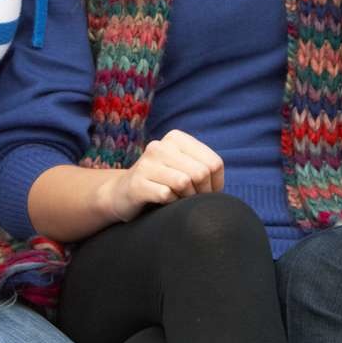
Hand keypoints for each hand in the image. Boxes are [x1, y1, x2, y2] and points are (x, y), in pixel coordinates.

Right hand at [103, 130, 224, 222]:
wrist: (122, 194)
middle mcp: (160, 146)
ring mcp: (146, 163)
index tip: (205, 192)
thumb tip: (219, 187)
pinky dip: (170, 204)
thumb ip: (203, 168)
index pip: (214, 163)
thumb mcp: (183, 168)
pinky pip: (166, 195)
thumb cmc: (161, 183)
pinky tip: (163, 203)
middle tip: (193, 200)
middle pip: (201, 173)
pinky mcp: (137, 183)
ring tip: (179, 200)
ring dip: (186, 198)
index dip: (215, 184)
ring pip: (184, 182)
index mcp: (176, 138)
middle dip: (202, 193)